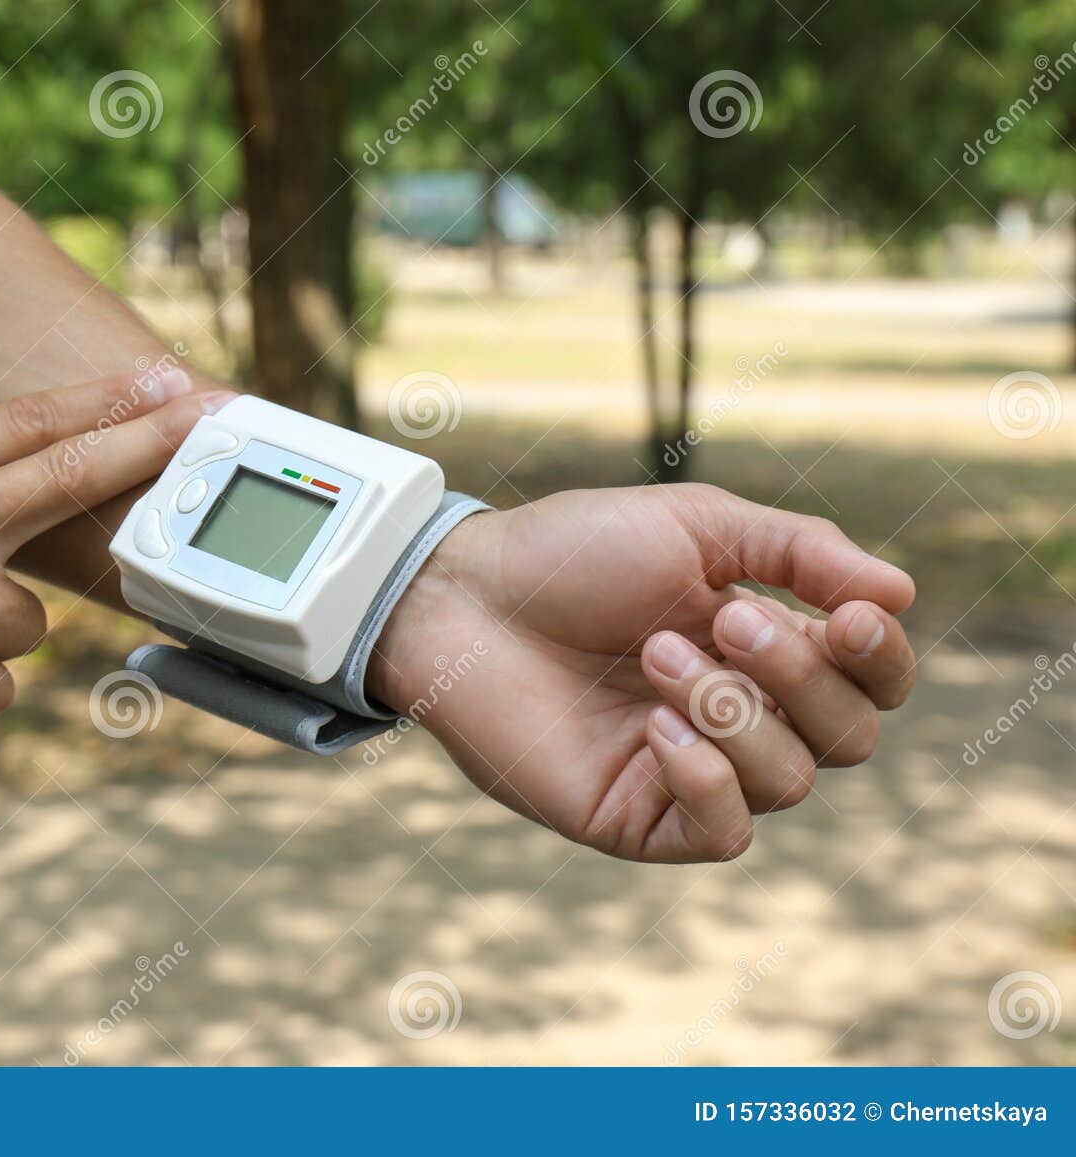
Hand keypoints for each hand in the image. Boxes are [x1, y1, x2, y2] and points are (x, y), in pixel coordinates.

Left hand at [368, 484, 916, 862]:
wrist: (466, 596)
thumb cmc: (572, 554)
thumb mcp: (696, 526)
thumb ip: (800, 552)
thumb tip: (900, 593)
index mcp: (765, 648)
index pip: (872, 681)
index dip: (880, 657)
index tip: (846, 616)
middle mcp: (741, 716)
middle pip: (849, 735)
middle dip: (796, 673)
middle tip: (718, 619)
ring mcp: (690, 771)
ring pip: (792, 781)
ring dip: (735, 710)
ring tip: (657, 655)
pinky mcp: (637, 818)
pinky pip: (723, 834)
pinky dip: (709, 782)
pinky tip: (656, 728)